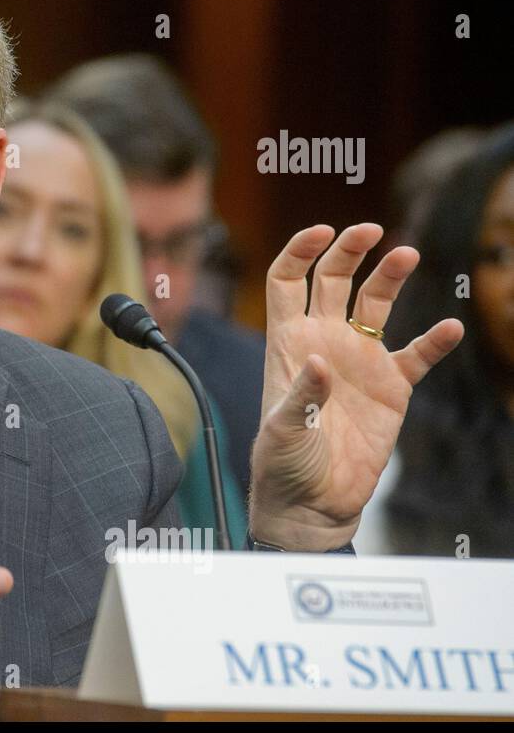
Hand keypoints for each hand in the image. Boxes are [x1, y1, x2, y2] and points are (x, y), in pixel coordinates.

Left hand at [249, 223, 463, 550]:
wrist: (314, 502)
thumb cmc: (284, 464)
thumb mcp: (282, 429)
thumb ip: (300, 395)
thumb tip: (318, 360)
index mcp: (289, 342)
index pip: (288, 281)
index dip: (300, 251)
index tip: (321, 231)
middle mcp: (324, 341)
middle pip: (334, 280)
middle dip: (349, 250)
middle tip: (369, 230)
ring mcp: (359, 360)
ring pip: (377, 304)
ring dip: (390, 276)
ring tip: (407, 254)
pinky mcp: (391, 387)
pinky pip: (418, 355)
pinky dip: (435, 341)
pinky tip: (449, 328)